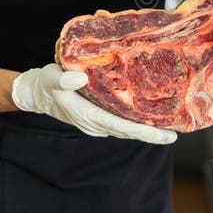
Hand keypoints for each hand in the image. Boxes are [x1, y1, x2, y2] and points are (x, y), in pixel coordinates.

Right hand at [12, 64, 177, 144]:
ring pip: (126, 130)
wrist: (37, 93)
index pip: (122, 127)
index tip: (164, 134)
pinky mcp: (98, 119)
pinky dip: (136, 123)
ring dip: (146, 130)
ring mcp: (97, 124)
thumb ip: (64, 79)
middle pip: (129, 132)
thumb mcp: (51, 78)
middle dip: (152, 134)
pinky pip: (121, 124)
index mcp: (89, 116)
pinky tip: (150, 118)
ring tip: (170, 126)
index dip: (144, 131)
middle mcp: (96, 124)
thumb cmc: (45, 84)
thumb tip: (81, 78)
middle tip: (175, 134)